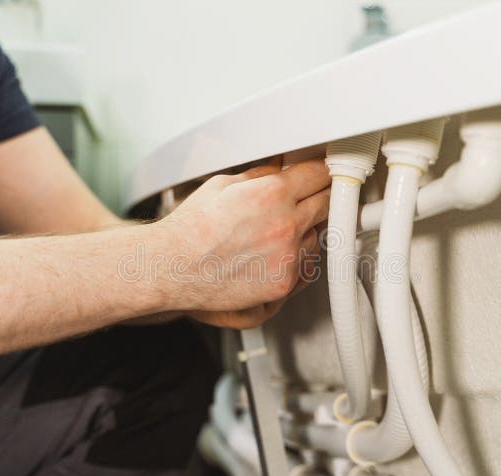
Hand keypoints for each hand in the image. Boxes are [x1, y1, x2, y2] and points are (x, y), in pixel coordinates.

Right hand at [158, 158, 329, 313]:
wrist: (173, 268)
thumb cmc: (191, 229)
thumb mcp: (224, 184)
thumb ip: (261, 174)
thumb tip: (281, 166)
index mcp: (272, 193)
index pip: (319, 174)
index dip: (320, 171)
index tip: (321, 173)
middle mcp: (286, 224)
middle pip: (327, 203)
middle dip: (318, 198)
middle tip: (306, 198)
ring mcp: (288, 257)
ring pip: (318, 236)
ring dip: (306, 231)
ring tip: (274, 233)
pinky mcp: (284, 283)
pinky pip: (306, 266)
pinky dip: (295, 259)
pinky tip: (271, 255)